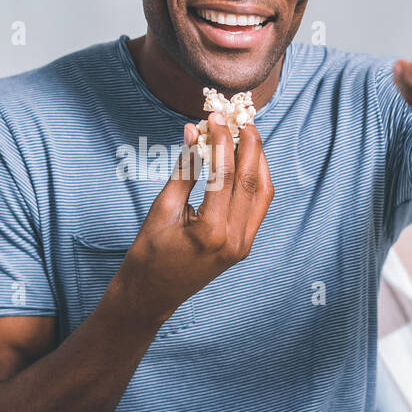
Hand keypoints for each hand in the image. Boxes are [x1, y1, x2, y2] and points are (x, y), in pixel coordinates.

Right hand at [110, 112, 273, 326]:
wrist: (151, 295)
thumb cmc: (148, 253)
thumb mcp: (162, 208)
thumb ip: (184, 168)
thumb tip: (193, 130)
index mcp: (211, 231)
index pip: (225, 173)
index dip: (222, 138)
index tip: (215, 115)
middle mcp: (235, 239)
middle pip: (252, 180)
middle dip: (248, 143)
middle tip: (238, 117)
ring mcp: (243, 245)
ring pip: (262, 192)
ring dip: (257, 160)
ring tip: (245, 133)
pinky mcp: (244, 246)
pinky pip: (258, 206)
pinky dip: (255, 179)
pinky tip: (245, 160)